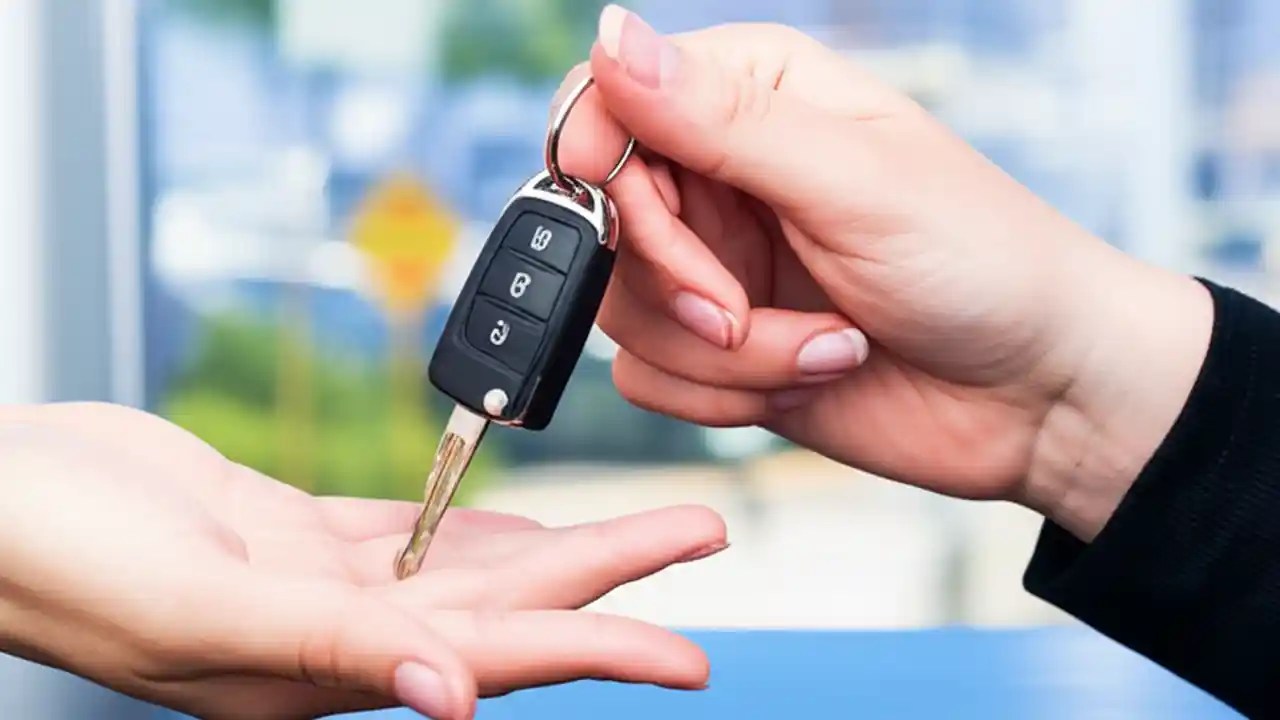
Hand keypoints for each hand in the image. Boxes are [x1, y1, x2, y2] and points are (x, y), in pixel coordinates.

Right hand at [0, 403, 724, 719]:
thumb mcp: (196, 601)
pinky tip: (516, 518)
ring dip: (556, 547)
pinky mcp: (288, 534)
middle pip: (509, 606)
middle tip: (702, 532)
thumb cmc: (62, 555)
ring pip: (469, 566)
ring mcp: (315, 585)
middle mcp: (336, 636)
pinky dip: (469, 523)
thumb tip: (453, 697)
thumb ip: (328, 644)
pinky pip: (408, 534)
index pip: (498, 660)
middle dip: (611, 575)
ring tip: (637, 532)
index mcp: (325, 668)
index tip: (690, 653)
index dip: (602, 651)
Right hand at [553, 8, 1212, 539]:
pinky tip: (811, 374)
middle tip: (742, 310)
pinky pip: (648, 377)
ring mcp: (717, 266)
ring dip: (724, 350)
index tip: (621, 223)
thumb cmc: (981, 261)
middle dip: (678, 283)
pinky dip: (726, 393)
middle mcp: (722, 176)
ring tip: (824, 343)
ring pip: (622, 311)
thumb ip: (722, 119)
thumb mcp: (852, 178)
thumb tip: (611, 34)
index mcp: (752, 96)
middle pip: (601, 222)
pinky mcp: (720, 348)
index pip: (605, 105)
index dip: (594, 167)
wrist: (1038, 394)